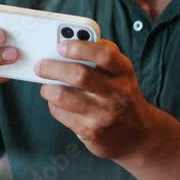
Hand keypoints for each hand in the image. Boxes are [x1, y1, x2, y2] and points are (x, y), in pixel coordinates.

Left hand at [35, 39, 162, 160]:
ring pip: (63, 96)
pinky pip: (60, 113)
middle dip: (53, 68)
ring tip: (47, 86)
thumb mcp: (120, 74)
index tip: (61, 46)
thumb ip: (98, 58)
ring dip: (48, 88)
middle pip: (79, 75)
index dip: (80, 47)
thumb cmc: (121, 95)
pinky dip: (53, 105)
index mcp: (124, 72)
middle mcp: (117, 92)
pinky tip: (57, 103)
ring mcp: (104, 114)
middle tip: (41, 66)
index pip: (105, 54)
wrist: (139, 135)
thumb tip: (63, 44)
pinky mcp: (91, 131)